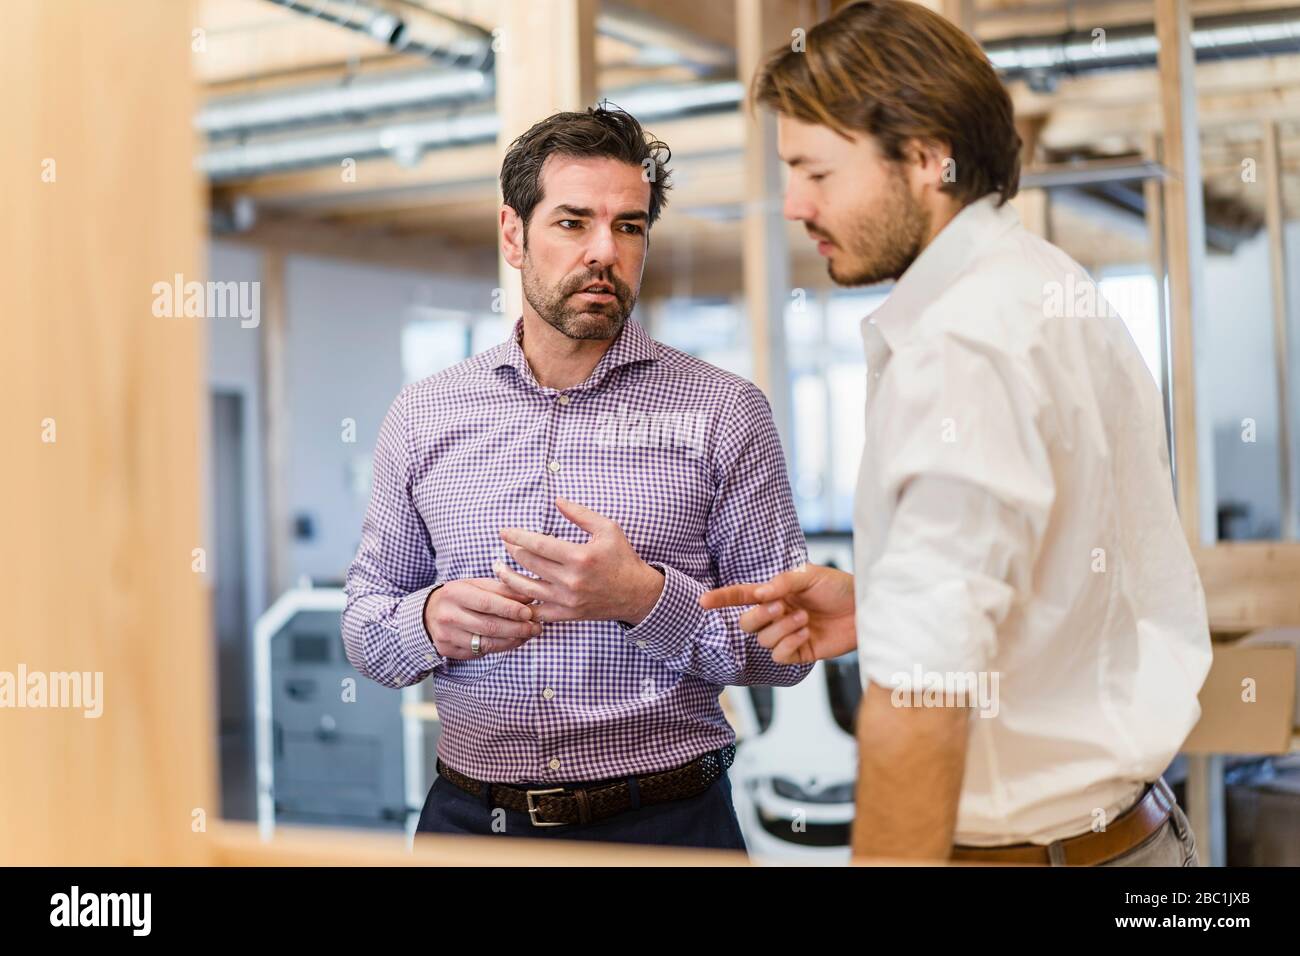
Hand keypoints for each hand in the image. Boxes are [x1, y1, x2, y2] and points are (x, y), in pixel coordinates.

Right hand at [423, 578, 540, 660]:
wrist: (427, 614)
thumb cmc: (459, 597)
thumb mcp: (475, 586)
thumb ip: (502, 590)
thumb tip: (530, 596)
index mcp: (455, 593)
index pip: (488, 603)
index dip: (511, 609)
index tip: (530, 612)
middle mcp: (449, 615)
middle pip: (490, 626)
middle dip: (517, 628)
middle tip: (536, 627)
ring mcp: (447, 635)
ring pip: (487, 643)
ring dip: (513, 640)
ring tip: (529, 634)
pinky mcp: (449, 650)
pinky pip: (480, 652)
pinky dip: (500, 647)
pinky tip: (513, 641)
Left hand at [492, 498, 664, 625]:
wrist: (637, 594)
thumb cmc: (622, 558)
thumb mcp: (607, 529)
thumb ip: (580, 514)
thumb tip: (557, 501)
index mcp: (579, 557)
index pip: (538, 545)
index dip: (517, 536)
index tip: (504, 531)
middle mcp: (571, 580)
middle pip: (529, 564)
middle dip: (513, 551)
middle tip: (505, 543)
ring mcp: (568, 600)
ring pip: (527, 589)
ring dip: (508, 577)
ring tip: (498, 567)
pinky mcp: (568, 614)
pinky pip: (538, 611)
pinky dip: (522, 604)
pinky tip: (512, 595)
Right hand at [699, 564, 856, 663]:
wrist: (865, 608)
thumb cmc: (839, 587)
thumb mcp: (810, 575)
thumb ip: (781, 583)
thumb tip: (756, 595)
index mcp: (774, 593)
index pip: (741, 596)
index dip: (721, 598)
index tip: (702, 601)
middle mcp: (776, 615)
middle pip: (746, 623)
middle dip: (759, 616)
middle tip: (781, 606)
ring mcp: (787, 635)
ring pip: (762, 640)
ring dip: (781, 628)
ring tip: (804, 618)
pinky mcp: (800, 653)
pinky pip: (779, 655)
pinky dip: (788, 644)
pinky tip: (806, 634)